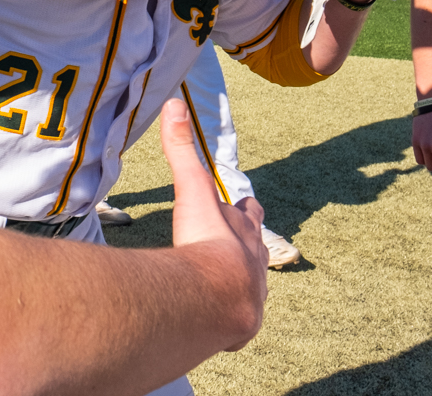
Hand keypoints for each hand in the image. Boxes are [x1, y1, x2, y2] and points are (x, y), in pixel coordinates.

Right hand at [162, 97, 266, 347]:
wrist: (218, 298)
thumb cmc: (206, 242)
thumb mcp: (193, 190)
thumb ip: (183, 150)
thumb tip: (175, 104)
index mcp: (244, 230)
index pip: (249, 212)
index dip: (244, 209)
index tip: (244, 205)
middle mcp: (254, 261)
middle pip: (255, 250)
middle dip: (246, 247)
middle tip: (234, 247)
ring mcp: (252, 295)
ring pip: (250, 287)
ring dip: (238, 285)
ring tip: (227, 289)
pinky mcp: (242, 325)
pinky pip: (237, 324)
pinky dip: (228, 320)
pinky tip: (219, 326)